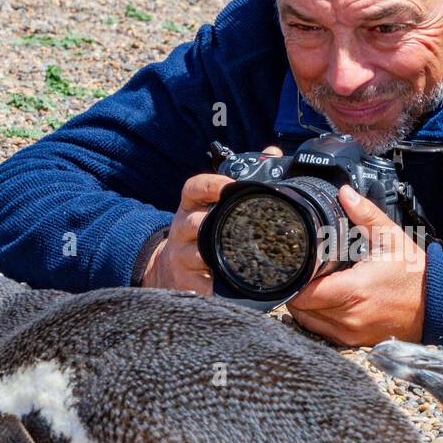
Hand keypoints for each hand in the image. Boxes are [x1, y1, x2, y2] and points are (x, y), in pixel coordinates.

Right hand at [141, 146, 282, 292]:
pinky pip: (202, 285)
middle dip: (214, 225)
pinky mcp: (185, 281)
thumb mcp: (214, 203)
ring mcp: (181, 255)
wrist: (170, 266)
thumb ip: (243, 178)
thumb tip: (272, 152)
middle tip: (241, 227)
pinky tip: (234, 290)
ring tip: (240, 260)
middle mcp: (183, 228)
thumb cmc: (203, 230)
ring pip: (197, 255)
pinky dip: (217, 288)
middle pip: (194, 223)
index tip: (227, 184)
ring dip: (217, 258)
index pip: (193, 189)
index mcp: (191, 205)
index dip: (208, 185)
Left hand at [286, 185, 426, 346]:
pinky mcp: (354, 342)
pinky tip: (327, 301)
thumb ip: (365, 214)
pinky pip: (322, 331)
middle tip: (306, 272)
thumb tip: (345, 194)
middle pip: (301, 308)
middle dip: (298, 289)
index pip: (304, 293)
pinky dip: (318, 317)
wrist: (435, 304)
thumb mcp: (391, 238)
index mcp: (354, 291)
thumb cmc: (414, 275)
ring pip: (308, 322)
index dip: (294, 279)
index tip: (297, 266)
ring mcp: (351, 333)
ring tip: (315, 286)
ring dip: (306, 305)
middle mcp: (349, 317)